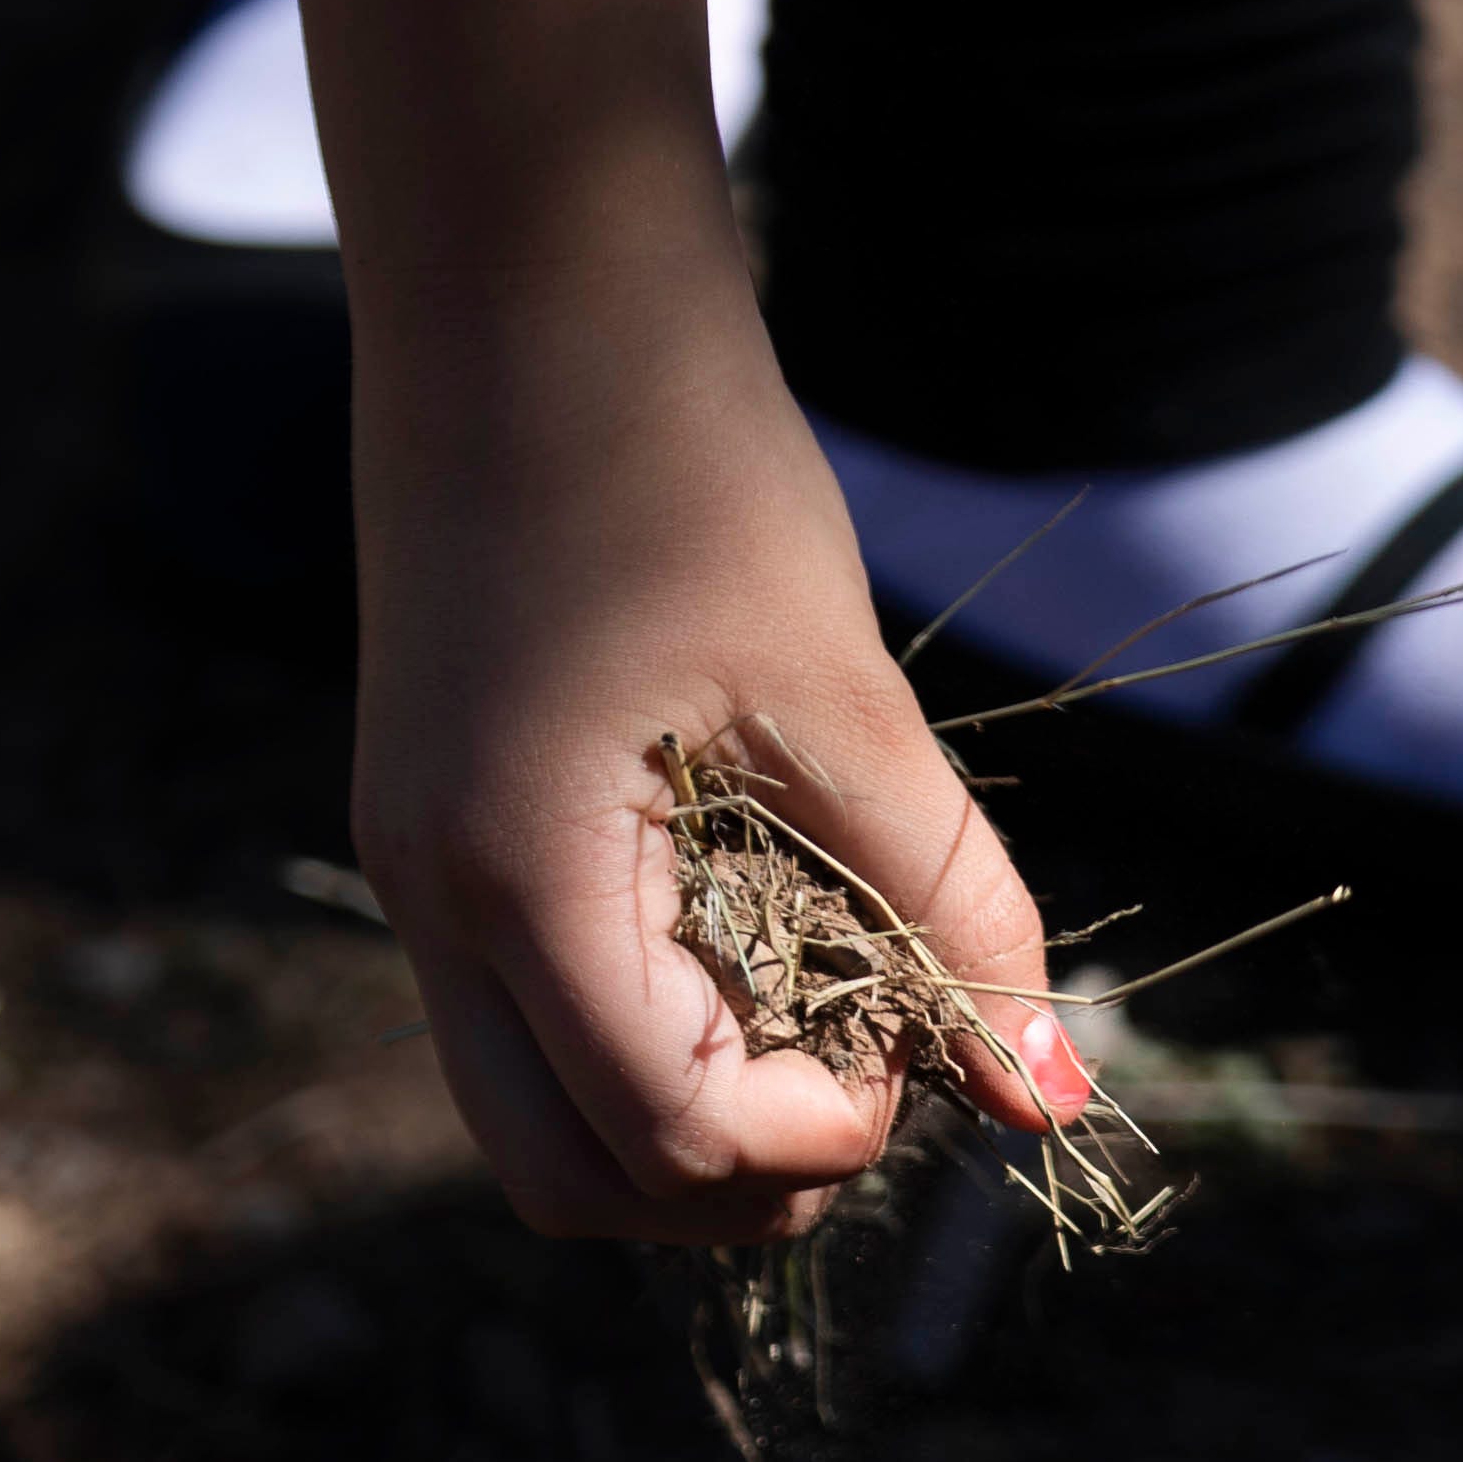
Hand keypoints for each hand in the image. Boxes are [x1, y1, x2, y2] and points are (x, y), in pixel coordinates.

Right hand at [280, 0, 1084, 1244]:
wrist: (520, 276)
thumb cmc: (680, 451)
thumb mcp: (842, 690)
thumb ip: (949, 901)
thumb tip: (1048, 1088)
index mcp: (518, 874)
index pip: (668, 1133)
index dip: (821, 1130)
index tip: (913, 1032)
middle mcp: (431, 903)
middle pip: (568, 1185)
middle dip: (739, 1173)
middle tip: (867, 1063)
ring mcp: (414, 873)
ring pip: (534, 1120)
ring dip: (687, 1117)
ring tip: (814, 1001)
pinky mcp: (433, 829)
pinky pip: (523, 1016)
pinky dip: (642, 1031)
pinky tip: (747, 930)